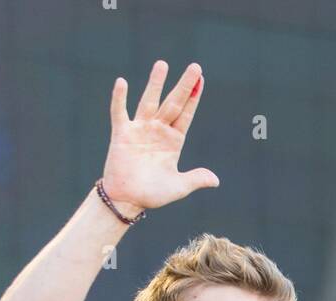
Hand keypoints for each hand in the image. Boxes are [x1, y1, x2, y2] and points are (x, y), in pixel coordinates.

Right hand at [101, 60, 218, 211]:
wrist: (127, 200)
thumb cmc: (152, 194)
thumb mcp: (178, 187)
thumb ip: (196, 179)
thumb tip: (216, 180)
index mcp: (173, 141)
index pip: (186, 115)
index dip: (194, 98)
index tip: (201, 80)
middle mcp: (157, 131)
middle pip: (173, 103)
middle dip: (184, 85)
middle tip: (194, 66)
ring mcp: (140, 130)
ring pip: (149, 101)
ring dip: (155, 83)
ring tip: (163, 64)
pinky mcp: (122, 134)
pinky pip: (120, 112)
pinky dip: (120, 98)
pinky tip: (122, 82)